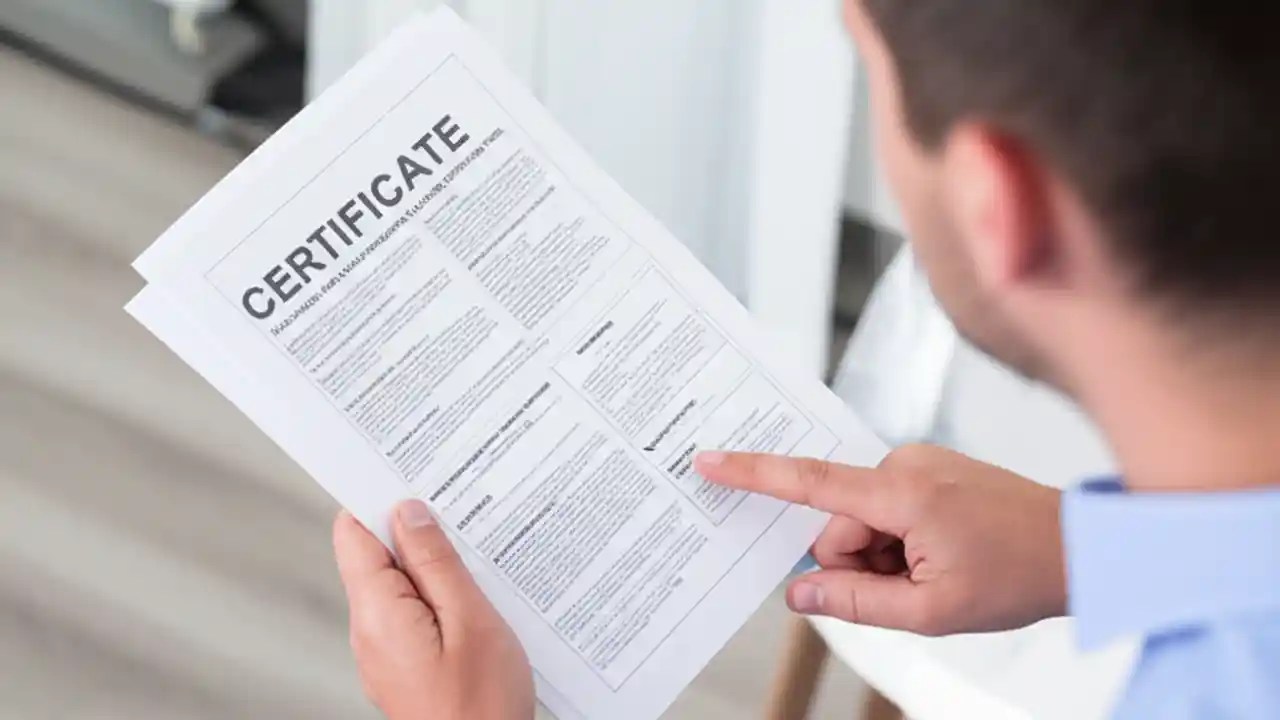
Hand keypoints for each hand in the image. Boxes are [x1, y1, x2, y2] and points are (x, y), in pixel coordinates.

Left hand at [333, 500, 533, 719]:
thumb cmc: (483, 709)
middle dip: (416, 530)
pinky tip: (476, 596)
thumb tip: (408, 513)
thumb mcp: (472, 621)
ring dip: (434, 565)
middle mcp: (370, 632)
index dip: (378, 499)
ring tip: (478, 557)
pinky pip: (413, 613)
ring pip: (399, 585)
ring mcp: (386, 652)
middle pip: (376, 556)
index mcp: (378, 614)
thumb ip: (437, 563)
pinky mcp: (406, 665)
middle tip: (462, 513)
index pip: (353, 534)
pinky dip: (440, 596)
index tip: (412, 474)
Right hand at [697, 445, 1065, 634]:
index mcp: (903, 494)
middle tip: (914, 587)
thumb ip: (855, 602)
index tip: (709, 460)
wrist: (1082, 547)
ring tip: (938, 570)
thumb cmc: (1018, 574)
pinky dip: (901, 539)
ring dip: (885, 555)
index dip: (753, 474)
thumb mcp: (931, 610)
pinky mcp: (930, 469)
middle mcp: (906, 464)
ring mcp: (920, 462)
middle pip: (839, 523)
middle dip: (861, 562)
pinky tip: (941, 553)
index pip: (809, 482)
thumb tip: (799, 593)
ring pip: (864, 520)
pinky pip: (888, 508)